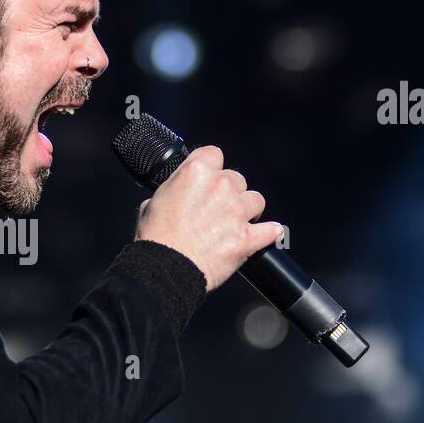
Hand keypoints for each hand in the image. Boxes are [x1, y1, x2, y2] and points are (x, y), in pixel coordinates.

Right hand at [133, 145, 281, 292]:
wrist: (164, 269)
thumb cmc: (154, 238)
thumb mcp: (152, 203)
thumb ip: (172, 192)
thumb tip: (175, 194)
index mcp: (195, 172)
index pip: (214, 154)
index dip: (211, 167)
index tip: (207, 180)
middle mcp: (220, 186)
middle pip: (237, 179)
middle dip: (229, 193)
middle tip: (216, 209)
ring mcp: (237, 211)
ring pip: (256, 201)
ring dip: (247, 211)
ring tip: (235, 224)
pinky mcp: (247, 237)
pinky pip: (271, 230)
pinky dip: (268, 234)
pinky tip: (264, 235)